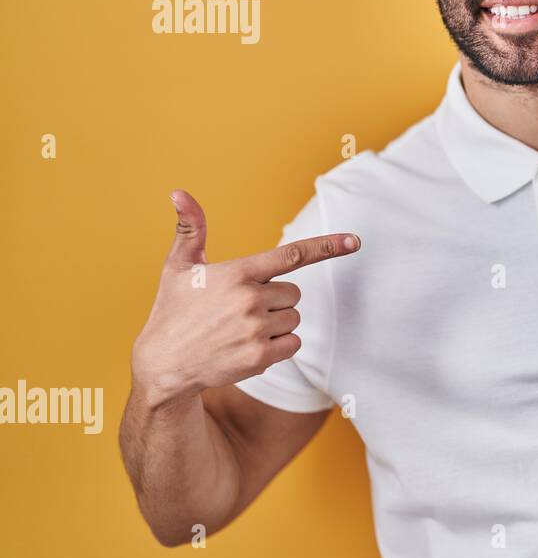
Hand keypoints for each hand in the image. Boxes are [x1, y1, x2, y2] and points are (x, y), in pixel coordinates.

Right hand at [130, 190, 360, 406]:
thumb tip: (179, 192)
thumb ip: (191, 228)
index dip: (327, 246)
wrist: (163, 365)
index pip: (291, 254)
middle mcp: (250, 299)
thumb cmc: (173, 310)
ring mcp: (256, 329)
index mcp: (237, 272)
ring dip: (276, 323)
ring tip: (240, 329)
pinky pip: (293, 344)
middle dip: (275, 299)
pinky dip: (278, 347)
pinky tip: (247, 347)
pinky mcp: (261, 357)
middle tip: (239, 309)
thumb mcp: (178, 266)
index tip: (355, 241)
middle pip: (294, 293)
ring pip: (294, 318)